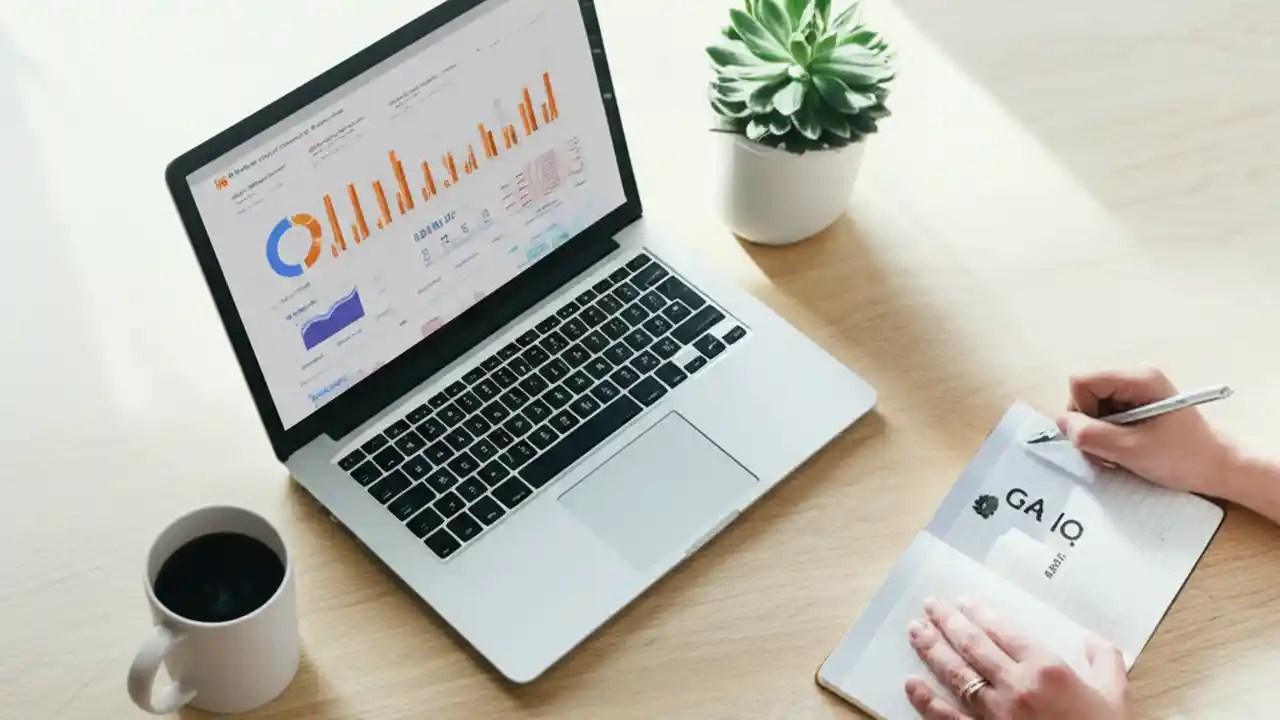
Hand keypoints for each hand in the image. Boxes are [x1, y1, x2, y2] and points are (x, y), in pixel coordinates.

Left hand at [904, 597, 1128, 719]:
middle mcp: (1016, 687)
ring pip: (956, 674)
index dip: (981, 613)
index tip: (964, 601)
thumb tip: (1091, 638)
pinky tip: (911, 683)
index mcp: (1048, 670)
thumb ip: (1105, 660)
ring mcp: (996, 714)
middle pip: (973, 646)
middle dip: (948, 622)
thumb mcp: (1117, 696)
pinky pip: (948, 718)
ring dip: (932, 649)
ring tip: (915, 630)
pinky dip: (926, 701)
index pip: (1005, 631)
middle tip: (930, 604)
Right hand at [1056, 368, 1232, 495]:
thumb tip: (1060, 423)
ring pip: (1092, 409)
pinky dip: (1107, 437)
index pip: (1082, 382)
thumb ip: (1091, 435)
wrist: (1219, 469)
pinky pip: (1104, 416)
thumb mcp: (1132, 450)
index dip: (1081, 411)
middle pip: (1085, 395)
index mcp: (1138, 378)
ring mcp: (1135, 392)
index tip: (1100, 436)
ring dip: (1097, 436)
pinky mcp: (1136, 407)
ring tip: (1118, 456)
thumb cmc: (1182, 458)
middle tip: (1109, 452)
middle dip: (1088, 427)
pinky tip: (1123, 452)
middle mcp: (1134, 378)